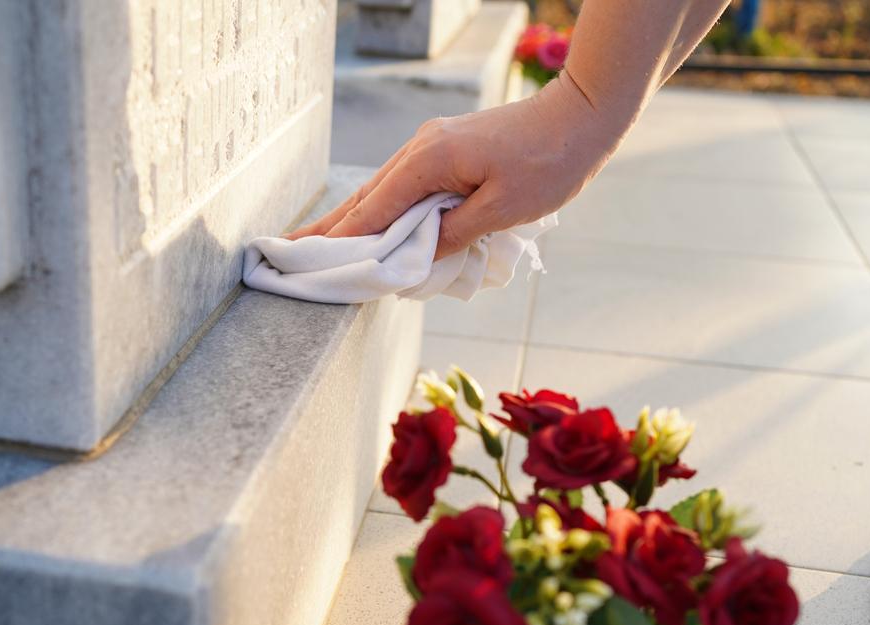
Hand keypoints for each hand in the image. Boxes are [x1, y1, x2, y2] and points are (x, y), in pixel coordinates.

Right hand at [286, 72, 627, 258]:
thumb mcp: (502, 208)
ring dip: (352, 219)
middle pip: (365, 197)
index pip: (373, 210)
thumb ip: (452, 233)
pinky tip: (371, 225)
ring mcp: (431, 147)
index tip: (306, 263)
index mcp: (429, 161)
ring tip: (318, 244)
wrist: (582, 117)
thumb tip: (413, 255)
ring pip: (381, 190)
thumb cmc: (550, 162)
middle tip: (287, 251)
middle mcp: (421, 150)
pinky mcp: (446, 150)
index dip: (340, 241)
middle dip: (329, 228)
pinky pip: (403, 186)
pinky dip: (382, 209)